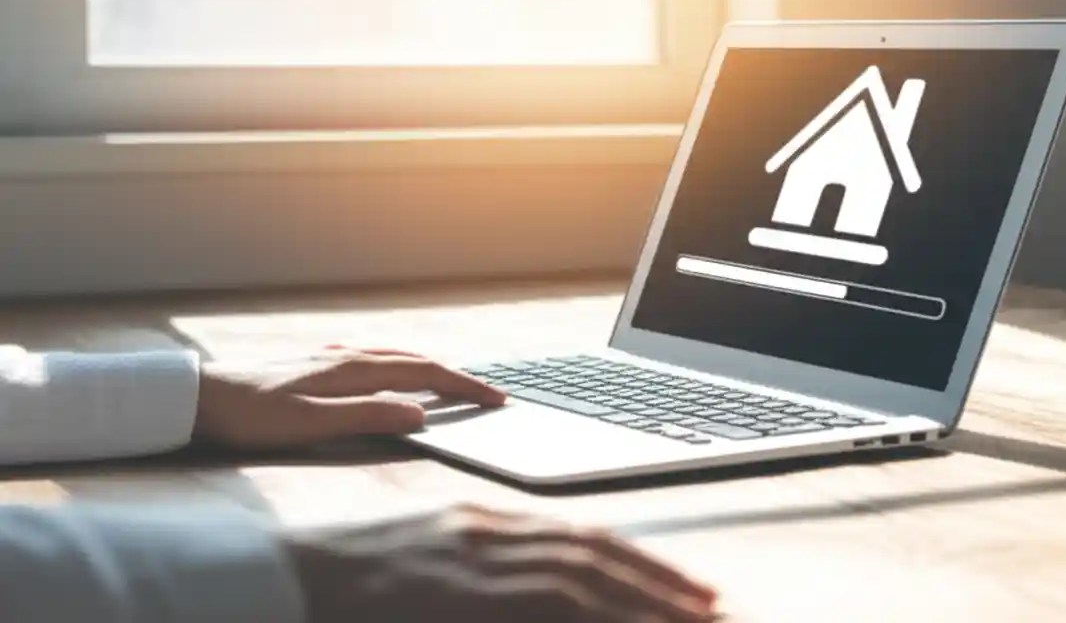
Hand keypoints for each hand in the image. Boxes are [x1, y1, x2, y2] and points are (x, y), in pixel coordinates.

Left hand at [194, 345, 504, 448]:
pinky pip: (375, 358)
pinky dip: (401, 365)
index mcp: (354, 369)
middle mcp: (348, 356)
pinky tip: (392, 373)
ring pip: (396, 355)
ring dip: (431, 367)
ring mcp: (331, 356)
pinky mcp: (316, 362)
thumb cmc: (252, 415)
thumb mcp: (311, 424)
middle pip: (417, 360)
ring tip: (452, 382)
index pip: (425, 374)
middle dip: (456, 376)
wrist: (199, 396)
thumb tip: (419, 414)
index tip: (496, 399)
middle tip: (486, 394)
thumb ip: (367, 417)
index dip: (464, 387)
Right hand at [285, 504, 719, 622]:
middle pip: (593, 553)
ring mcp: (470, 560)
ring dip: (639, 598)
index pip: (583, 538)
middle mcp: (488, 534)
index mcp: (486, 525)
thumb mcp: (434, 566)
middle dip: (659, 581)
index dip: (642, 562)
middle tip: (712, 605)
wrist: (280, 574)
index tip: (687, 586)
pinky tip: (619, 618)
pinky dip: (586, 609)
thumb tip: (552, 597)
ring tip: (690, 616)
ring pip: (576, 577)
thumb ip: (490, 577)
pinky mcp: (454, 590)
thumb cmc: (353, 577)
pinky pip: (536, 602)